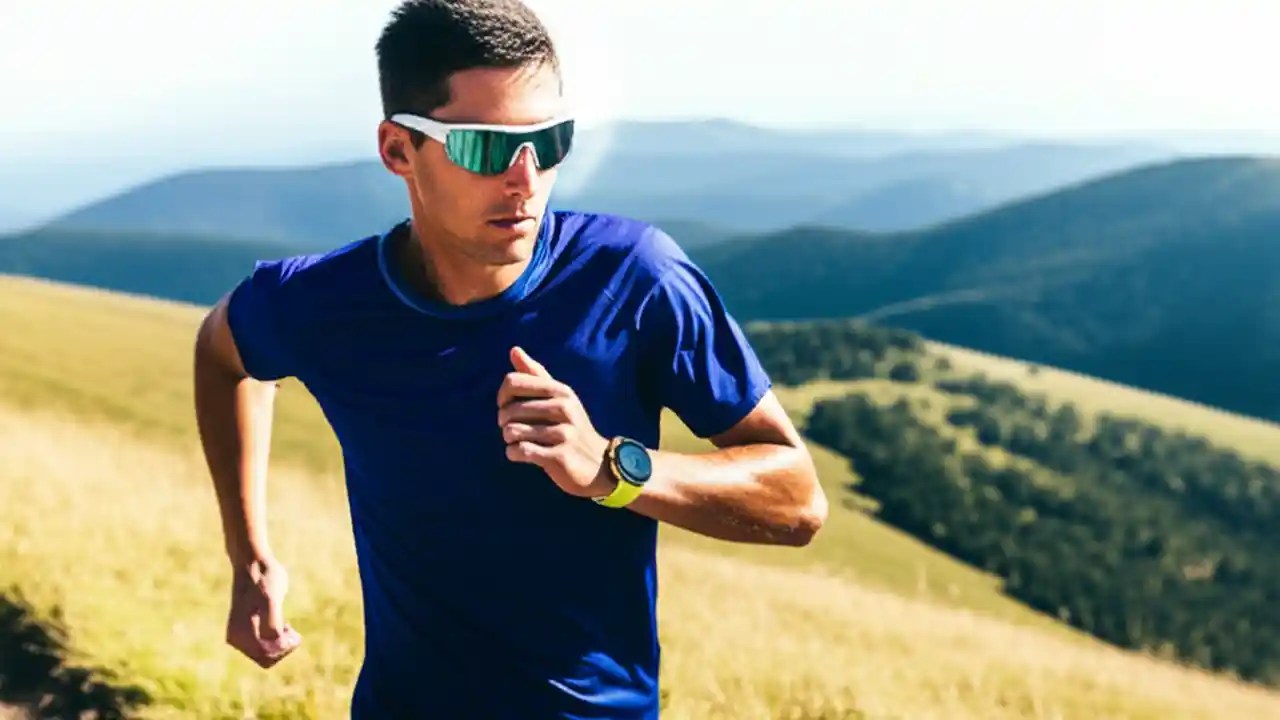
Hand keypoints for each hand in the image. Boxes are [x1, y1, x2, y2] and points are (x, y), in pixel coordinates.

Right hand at [226, 556, 301, 668]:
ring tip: (286, 625)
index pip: (267, 657)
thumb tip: (275, 643)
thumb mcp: (271, 599)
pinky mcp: (245, 632)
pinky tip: (282, 625)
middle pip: (267, 659)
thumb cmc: (264, 579)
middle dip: (282, 647)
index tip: (290, 630)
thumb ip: (272, 623)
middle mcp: (236, 639)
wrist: (252, 564)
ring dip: (280, 643)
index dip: (284, 648)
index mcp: (240, 634)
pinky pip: (264, 647)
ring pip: (266, 655)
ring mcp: (239, 636)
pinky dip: (276, 640)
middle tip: (290, 628)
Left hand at [497, 346, 613, 498]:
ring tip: (519, 442)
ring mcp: (563, 433)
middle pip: (509, 409)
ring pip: (512, 431)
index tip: (508, 407)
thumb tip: (514, 349)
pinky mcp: (559, 456)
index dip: (502, 396)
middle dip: (504, 422)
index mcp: (561, 391)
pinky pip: (520, 451)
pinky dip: (514, 454)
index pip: (513, 381)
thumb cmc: (571, 428)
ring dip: (509, 440)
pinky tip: (522, 454)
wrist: (599, 464)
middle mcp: (564, 408)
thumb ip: (535, 374)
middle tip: (513, 430)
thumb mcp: (559, 398)